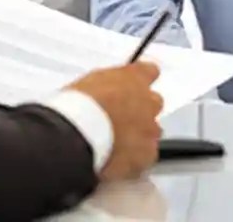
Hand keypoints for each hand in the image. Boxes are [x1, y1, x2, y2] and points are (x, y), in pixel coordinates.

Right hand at [68, 62, 163, 181]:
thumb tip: (105, 93)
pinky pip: (145, 156)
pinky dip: (134, 158)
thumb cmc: (78, 105)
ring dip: (138, 135)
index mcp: (133, 78)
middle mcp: (149, 102)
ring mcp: (150, 129)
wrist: (79, 135)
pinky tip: (116, 160)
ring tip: (115, 143)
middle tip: (119, 118)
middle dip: (140, 110)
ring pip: (152, 132)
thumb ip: (106, 86)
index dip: (140, 80)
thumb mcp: (87, 85)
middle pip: (154, 103)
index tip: (133, 85)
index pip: (149, 71)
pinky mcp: (147, 155)